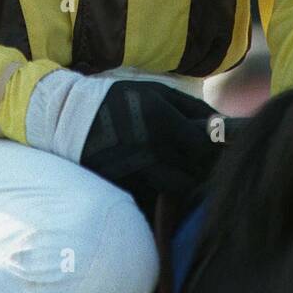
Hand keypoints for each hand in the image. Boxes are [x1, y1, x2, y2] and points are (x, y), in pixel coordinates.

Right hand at [79, 80, 225, 222]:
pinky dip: (163, 196)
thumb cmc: (119, 101)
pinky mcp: (124, 188)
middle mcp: (150, 148)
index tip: (214, 150)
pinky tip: (161, 185)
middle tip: (202, 166)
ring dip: (185, 186)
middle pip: (195, 172)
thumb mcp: (155, 92)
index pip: (204, 146)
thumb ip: (192, 107)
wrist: (68, 118)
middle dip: (202, 170)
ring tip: (182, 176)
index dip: (214, 151)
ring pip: (178, 192)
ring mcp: (136, 171)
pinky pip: (156, 200)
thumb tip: (224, 124)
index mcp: (160, 119)